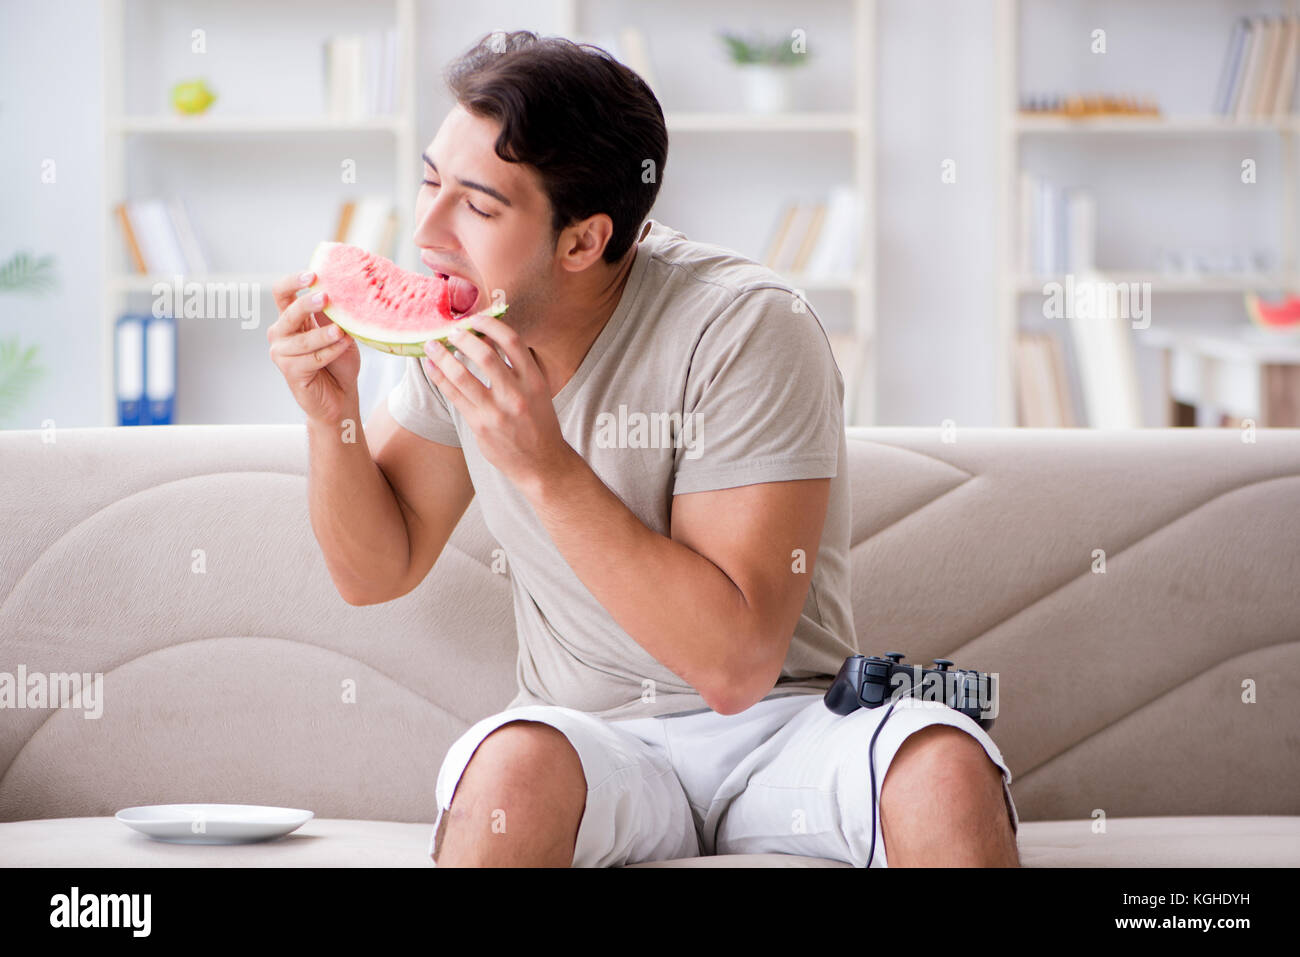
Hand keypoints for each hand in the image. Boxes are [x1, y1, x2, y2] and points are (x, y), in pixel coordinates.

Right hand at [268, 271, 360, 423]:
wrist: (341, 397)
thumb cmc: (339, 363)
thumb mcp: (338, 331)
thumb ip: (331, 314)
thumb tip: (335, 287)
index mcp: (291, 318)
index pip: (281, 293)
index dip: (293, 282)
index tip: (312, 275)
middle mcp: (282, 334)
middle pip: (289, 312)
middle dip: (307, 303)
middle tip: (326, 297)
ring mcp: (282, 353)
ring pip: (303, 340)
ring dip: (325, 334)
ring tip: (343, 331)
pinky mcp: (290, 372)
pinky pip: (312, 358)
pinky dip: (331, 351)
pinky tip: (344, 346)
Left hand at [421, 314, 573, 493]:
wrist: (542, 464)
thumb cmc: (539, 425)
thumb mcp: (537, 392)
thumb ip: (518, 368)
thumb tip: (491, 339)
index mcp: (534, 381)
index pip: (512, 342)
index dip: (491, 325)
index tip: (476, 318)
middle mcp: (516, 394)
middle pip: (484, 354)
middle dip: (462, 337)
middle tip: (451, 331)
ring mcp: (496, 411)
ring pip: (462, 375)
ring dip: (442, 356)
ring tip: (432, 346)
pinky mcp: (480, 425)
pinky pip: (454, 395)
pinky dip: (440, 377)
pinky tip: (432, 367)